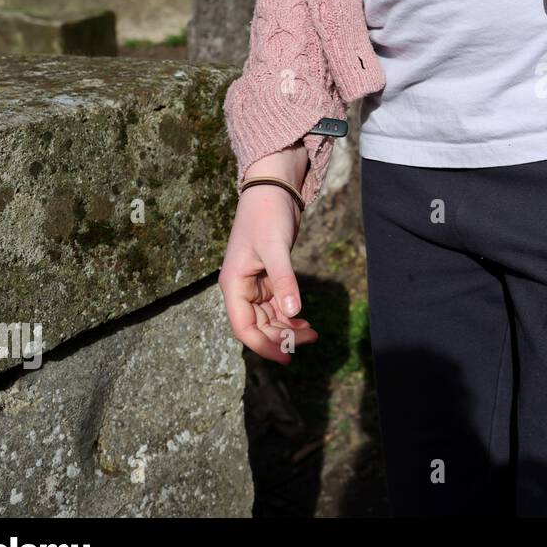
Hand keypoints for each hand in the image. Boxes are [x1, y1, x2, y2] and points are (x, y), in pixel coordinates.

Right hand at [218, 146, 316, 363]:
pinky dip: (290, 316)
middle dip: (282, 337)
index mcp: (233, 285)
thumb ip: (284, 280)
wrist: (273, 190)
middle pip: (258, 326)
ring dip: (287, 329)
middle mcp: (241, 288)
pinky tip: (306, 322)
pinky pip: (276, 306)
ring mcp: (254, 285)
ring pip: (268, 319)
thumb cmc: (267, 215)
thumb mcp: (275, 248)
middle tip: (311, 340)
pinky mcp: (268, 278)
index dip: (263, 345)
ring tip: (313, 334)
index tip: (287, 356)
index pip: (244, 327)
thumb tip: (293, 312)